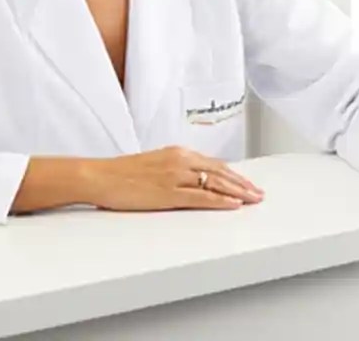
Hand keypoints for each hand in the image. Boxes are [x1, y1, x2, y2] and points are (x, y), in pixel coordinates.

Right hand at [84, 146, 264, 211]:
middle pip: (220, 172)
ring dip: (237, 192)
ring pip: (215, 183)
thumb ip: (175, 170)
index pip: (214, 164)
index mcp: (178, 153)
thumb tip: (191, 179)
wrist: (100, 176)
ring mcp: (175, 176)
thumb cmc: (121, 173)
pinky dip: (220, 200)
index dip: (234, 174)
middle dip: (242, 183)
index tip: (246, 182)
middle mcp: (180, 160)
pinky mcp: (168, 192)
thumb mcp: (154, 164)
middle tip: (258, 193)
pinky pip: (200, 197)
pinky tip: (233, 204)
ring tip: (252, 200)